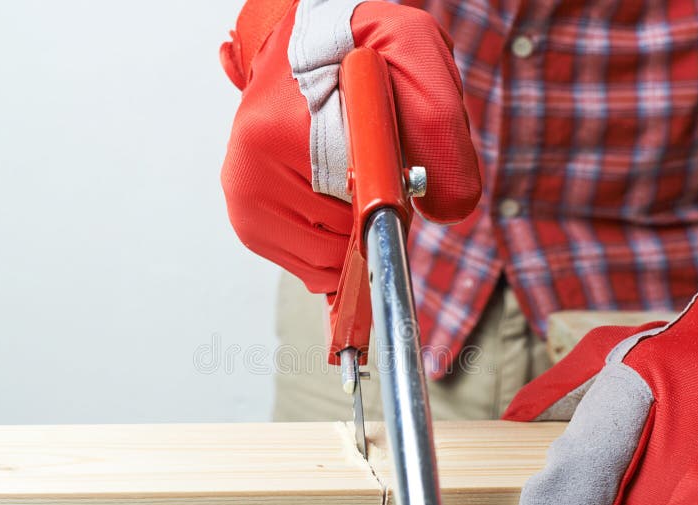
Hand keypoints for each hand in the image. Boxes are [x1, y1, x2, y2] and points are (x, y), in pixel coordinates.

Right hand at [220, 0, 479, 293]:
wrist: (298, 47)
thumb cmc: (351, 48)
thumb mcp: (410, 52)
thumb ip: (436, 120)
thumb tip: (452, 205)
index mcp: (279, 131)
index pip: (357, 208)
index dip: (389, 202)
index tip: (394, 180)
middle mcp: (250, 172)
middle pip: (344, 239)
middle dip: (371, 212)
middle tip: (369, 164)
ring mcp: (245, 202)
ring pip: (327, 260)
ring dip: (352, 231)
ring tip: (345, 175)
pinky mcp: (249, 223)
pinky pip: (310, 265)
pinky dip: (332, 242)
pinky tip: (329, 197)